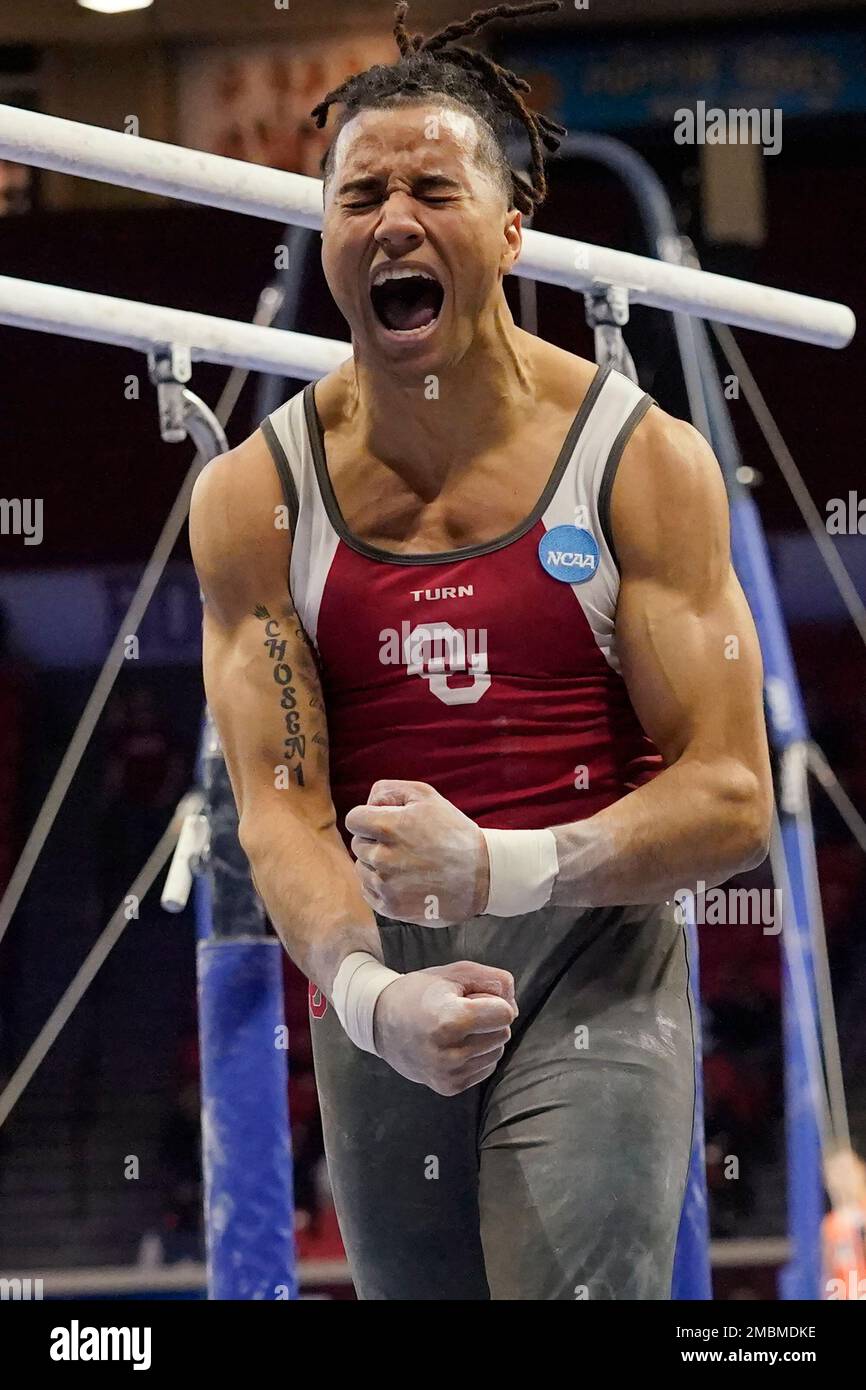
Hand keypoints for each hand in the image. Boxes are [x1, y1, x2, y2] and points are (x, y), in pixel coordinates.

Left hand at [345, 780, 489, 924]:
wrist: (483, 874)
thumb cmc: (453, 831)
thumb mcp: (426, 796)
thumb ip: (388, 790)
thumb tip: (367, 804)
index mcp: (390, 827)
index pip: (353, 820)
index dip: (368, 819)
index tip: (385, 824)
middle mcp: (384, 857)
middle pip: (358, 845)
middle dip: (375, 842)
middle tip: (404, 845)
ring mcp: (387, 885)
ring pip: (362, 869)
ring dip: (377, 864)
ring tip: (406, 863)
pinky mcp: (391, 907)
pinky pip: (368, 891)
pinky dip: (381, 885)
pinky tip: (404, 880)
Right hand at [374, 961, 516, 1094]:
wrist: (380, 1021)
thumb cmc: (421, 992)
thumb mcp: (456, 973)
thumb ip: (494, 980)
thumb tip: (514, 1008)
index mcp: (451, 1020)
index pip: (505, 1014)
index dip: (493, 1000)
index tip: (470, 997)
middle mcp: (450, 1053)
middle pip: (504, 1033)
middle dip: (490, 1019)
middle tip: (459, 1010)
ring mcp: (448, 1074)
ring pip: (497, 1052)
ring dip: (484, 1038)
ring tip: (455, 1028)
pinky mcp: (448, 1087)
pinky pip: (486, 1068)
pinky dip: (477, 1054)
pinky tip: (453, 1044)